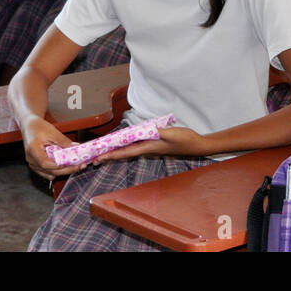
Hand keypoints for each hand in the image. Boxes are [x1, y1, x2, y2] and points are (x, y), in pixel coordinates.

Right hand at [21, 117, 85, 179]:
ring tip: (75, 166)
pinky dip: (58, 170)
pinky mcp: (36, 166)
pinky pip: (48, 172)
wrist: (30, 127)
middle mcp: (31, 159)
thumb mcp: (53, 132)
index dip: (59, 165)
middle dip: (66, 170)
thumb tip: (75, 148)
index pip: (45, 163)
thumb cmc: (38, 127)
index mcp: (33, 149)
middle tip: (80, 166)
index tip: (72, 163)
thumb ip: (64, 142)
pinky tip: (66, 166)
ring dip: (63, 172)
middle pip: (49, 171)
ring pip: (49, 174)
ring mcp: (33, 164)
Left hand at [94, 127, 208, 162]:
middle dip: (109, 156)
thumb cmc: (184, 139)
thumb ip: (157, 132)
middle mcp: (147, 150)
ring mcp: (150, 148)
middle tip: (95, 159)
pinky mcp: (154, 146)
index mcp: (148, 147)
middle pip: (124, 154)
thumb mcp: (171, 134)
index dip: (112, 155)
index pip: (126, 152)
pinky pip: (136, 147)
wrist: (196, 145)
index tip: (99, 158)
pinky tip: (124, 146)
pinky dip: (126, 148)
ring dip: (116, 153)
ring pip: (129, 151)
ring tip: (104, 154)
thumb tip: (144, 131)